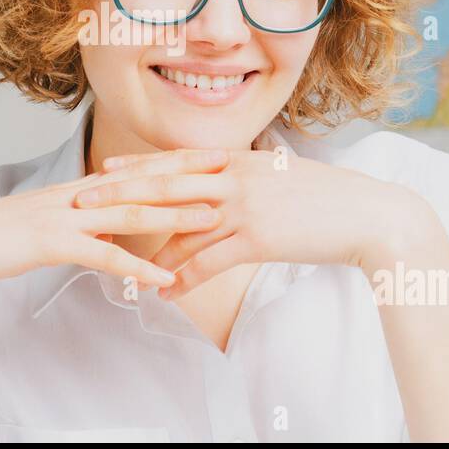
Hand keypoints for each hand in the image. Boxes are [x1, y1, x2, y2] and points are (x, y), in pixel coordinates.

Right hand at [0, 148, 234, 293]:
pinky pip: (102, 254)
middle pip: (144, 179)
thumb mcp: (41, 225)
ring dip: (176, 214)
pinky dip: (136, 265)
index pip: (138, 168)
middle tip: (232, 168)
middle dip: (190, 173)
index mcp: (78, 188)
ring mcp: (65, 216)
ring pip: (131, 210)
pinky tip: (163, 278)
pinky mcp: (51, 243)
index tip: (214, 154)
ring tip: (214, 217)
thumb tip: (102, 232)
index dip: (178, 159)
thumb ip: (76, 224)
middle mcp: (77, 194)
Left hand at [75, 145, 428, 298]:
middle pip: (165, 184)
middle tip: (82, 201)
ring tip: (109, 253)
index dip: (137, 165)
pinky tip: (162, 290)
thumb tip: (229, 174)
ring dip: (142, 241)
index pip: (177, 160)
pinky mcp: (258, 238)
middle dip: (119, 192)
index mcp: (240, 158)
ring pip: (180, 222)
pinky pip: (208, 259)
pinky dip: (181, 276)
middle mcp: (235, 177)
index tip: (103, 169)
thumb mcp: (282, 173)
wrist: (367, 214)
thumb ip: (250, 173)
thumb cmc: (327, 197)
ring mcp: (245, 206)